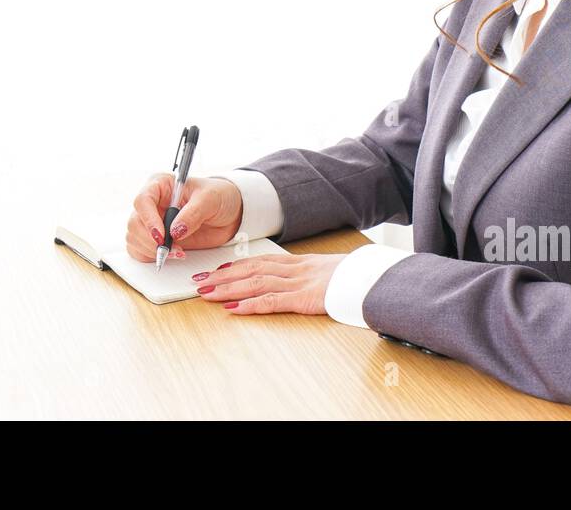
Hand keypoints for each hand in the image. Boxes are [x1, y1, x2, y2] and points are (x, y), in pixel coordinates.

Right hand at [126, 173, 244, 262]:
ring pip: (134, 238)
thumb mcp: (210, 199)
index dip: (148, 219)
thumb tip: (175, 230)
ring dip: (151, 250)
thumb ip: (193, 213)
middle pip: (134, 222)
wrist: (229, 214)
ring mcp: (153, 222)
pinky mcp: (156, 239)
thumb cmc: (219, 197)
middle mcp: (153, 203)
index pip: (142, 200)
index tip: (161, 235)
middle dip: (150, 240)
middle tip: (171, 249)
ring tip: (177, 252)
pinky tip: (170, 255)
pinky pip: (140, 250)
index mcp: (160, 185)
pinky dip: (150, 257)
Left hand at [191, 253, 347, 315]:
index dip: (235, 265)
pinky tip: (234, 309)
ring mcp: (298, 283)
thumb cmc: (352, 277)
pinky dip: (251, 305)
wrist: (371, 277)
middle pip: (250, 270)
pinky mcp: (304, 298)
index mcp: (298, 263)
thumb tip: (292, 281)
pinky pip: (273, 301)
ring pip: (255, 283)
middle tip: (199, 282)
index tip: (216, 270)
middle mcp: (294, 270)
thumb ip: (307, 275)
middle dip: (222, 276)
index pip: (259, 261)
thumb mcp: (326, 271)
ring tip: (208, 294)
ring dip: (228, 289)